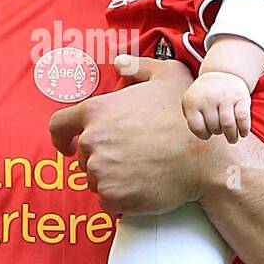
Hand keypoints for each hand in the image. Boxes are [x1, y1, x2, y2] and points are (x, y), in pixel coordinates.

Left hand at [48, 55, 202, 214]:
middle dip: (100, 158)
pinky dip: (120, 198)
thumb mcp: (167, 76)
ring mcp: (101, 171)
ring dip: (110, 178)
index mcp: (97, 111)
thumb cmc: (185, 117)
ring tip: (139, 171)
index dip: (61, 137)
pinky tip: (140, 187)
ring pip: (94, 179)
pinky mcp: (112, 196)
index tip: (68, 146)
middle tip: (129, 157)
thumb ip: (138, 67)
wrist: (204, 158)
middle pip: (83, 156)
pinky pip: (107, 200)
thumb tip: (120, 63)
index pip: (58, 125)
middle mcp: (92, 141)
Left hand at [182, 72, 250, 142]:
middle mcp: (208, 98)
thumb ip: (192, 121)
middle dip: (217, 132)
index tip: (207, 132)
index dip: (204, 134)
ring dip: (231, 136)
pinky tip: (243, 133)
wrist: (222, 74)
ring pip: (228, 125)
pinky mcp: (241, 96)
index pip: (198, 128)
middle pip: (214, 127)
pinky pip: (242, 118)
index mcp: (193, 101)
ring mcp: (225, 96)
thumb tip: (205, 135)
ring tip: (232, 139)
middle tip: (219, 130)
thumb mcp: (191, 104)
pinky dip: (244, 129)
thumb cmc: (204, 97)